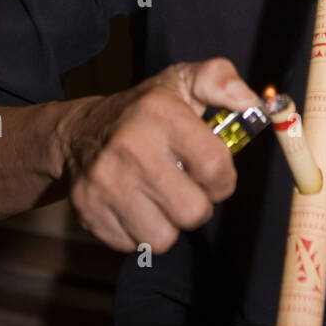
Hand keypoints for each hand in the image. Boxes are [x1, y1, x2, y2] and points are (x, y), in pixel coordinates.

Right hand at [60, 58, 258, 253]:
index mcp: (159, 113)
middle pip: (192, 211)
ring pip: (163, 238)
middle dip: (197, 206)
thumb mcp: (180, 82)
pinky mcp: (88, 210)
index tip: (213, 175)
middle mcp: (130, 147)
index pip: (215, 167)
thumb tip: (248, 100)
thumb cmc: (142, 112)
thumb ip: (219, 79)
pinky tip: (134, 206)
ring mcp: (105, 182)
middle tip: (186, 189)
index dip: (223, 179)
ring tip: (159, 198)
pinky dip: (139, 232)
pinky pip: (133, 246)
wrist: (76, 133)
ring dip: (168, 223)